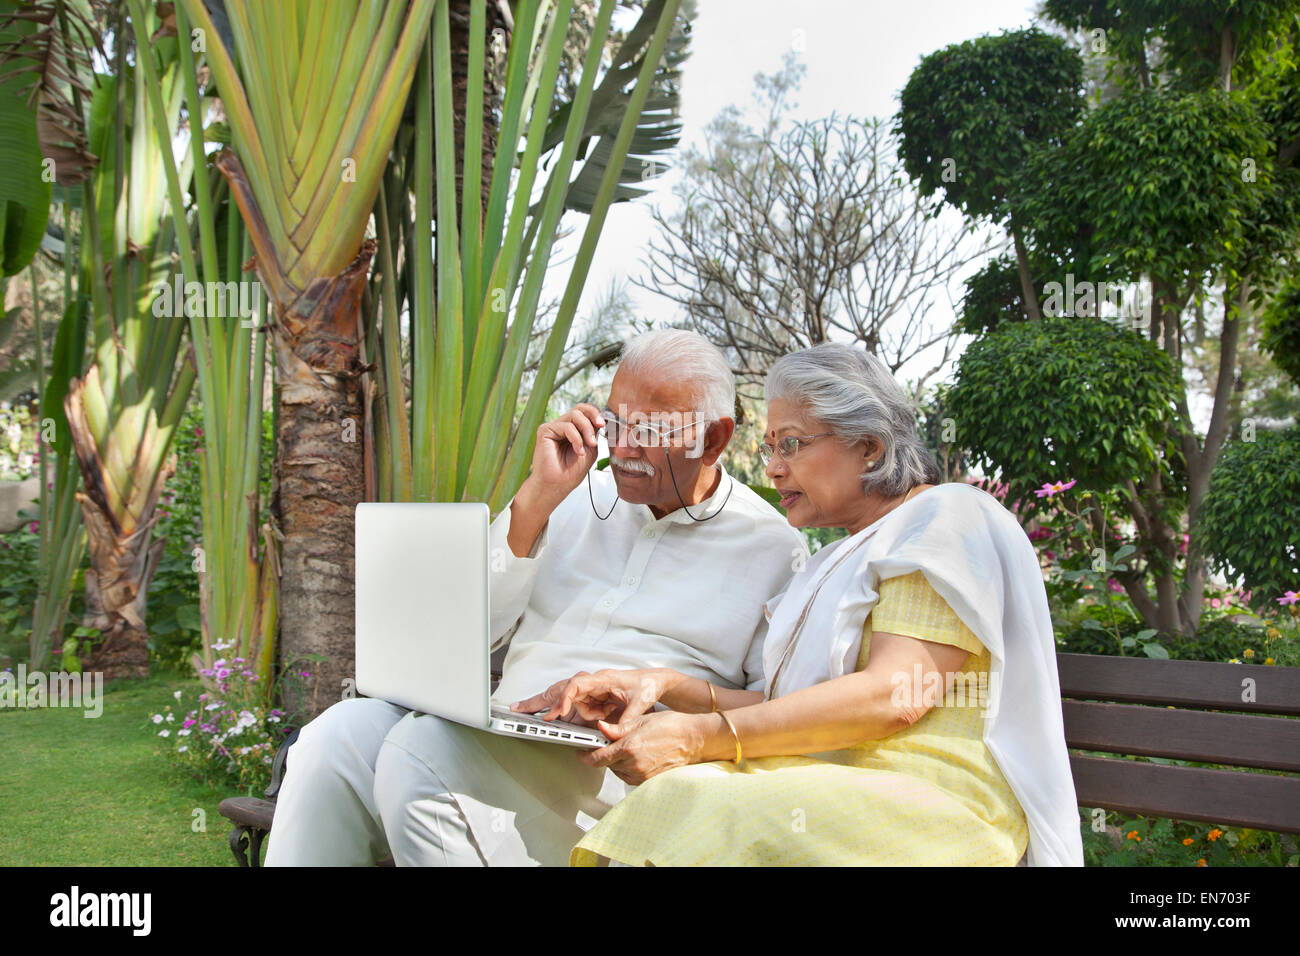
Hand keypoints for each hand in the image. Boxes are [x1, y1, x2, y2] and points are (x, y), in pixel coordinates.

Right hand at [511, 668, 668, 726]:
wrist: (656, 682)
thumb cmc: (647, 686)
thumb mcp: (640, 704)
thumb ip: (625, 719)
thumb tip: (610, 732)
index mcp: (603, 679)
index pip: (577, 685)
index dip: (564, 698)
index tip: (557, 712)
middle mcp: (593, 683)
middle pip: (561, 688)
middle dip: (540, 699)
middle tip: (519, 708)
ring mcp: (591, 691)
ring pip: (563, 697)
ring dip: (546, 705)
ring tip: (529, 711)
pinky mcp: (591, 700)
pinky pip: (571, 706)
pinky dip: (559, 711)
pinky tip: (553, 716)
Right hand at [524, 404, 605, 501]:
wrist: (557, 485)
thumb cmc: (572, 471)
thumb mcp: (590, 448)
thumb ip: (594, 432)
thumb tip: (600, 418)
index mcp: (573, 429)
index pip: (585, 412)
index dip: (596, 414)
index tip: (605, 424)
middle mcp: (562, 425)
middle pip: (580, 408)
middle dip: (593, 415)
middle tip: (601, 425)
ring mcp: (553, 427)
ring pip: (575, 415)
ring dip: (586, 429)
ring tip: (590, 445)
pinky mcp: (545, 430)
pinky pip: (566, 426)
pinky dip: (576, 439)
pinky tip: (578, 452)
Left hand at [578, 710, 710, 784]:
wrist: (694, 739)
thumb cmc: (672, 726)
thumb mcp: (642, 721)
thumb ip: (618, 728)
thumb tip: (601, 729)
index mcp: (629, 747)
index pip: (598, 758)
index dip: (585, 756)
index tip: (580, 752)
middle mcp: (634, 764)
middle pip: (606, 764)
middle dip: (603, 754)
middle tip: (607, 743)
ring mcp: (642, 775)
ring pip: (617, 771)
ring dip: (615, 761)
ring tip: (625, 747)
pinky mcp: (649, 780)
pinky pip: (629, 776)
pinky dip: (626, 768)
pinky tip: (634, 756)